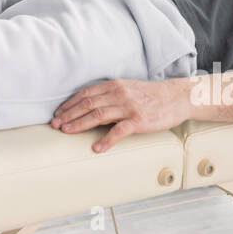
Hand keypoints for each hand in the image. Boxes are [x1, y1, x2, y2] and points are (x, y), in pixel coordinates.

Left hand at [50, 79, 184, 152]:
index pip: (86, 94)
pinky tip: (96, 148)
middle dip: (69, 115)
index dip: (69, 104)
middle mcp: (119, 94)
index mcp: (114, 86)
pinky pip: (119, 131)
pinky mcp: (139, 121)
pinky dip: (106, 140)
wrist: (177, 97)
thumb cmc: (151, 95)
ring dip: (80, 124)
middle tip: (55, 124)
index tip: (58, 113)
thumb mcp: (128, 89)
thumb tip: (90, 105)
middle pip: (88, 104)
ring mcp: (129, 107)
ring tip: (66, 132)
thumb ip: (110, 94)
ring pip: (98, 115)